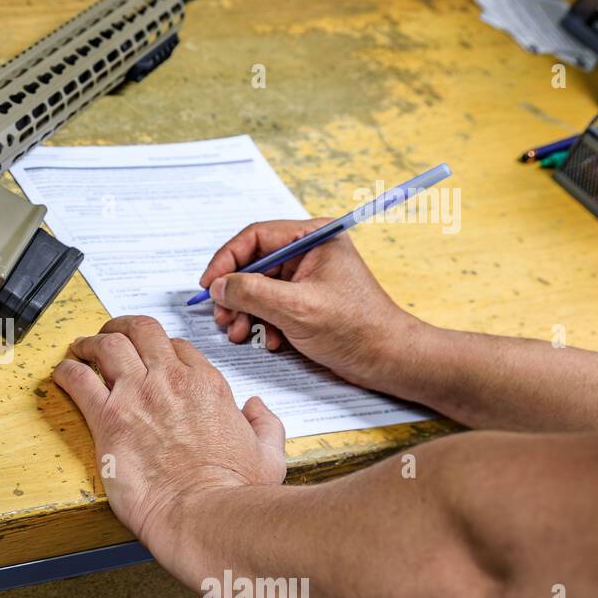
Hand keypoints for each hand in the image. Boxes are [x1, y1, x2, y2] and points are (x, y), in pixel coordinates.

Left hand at [53, 315, 285, 549]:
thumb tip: (258, 408)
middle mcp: (171, 380)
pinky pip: (79, 379)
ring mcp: (137, 395)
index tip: (149, 359)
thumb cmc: (233, 491)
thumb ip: (265, 424)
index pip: (177, 347)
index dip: (160, 349)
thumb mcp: (269, 453)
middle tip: (109, 335)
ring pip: (107, 345)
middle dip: (121, 327)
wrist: (203, 512)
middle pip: (141, 331)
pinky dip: (66, 372)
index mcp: (206, 385)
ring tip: (80, 349)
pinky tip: (62, 375)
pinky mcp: (108, 418)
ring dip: (90, 342)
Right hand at [198, 219, 419, 389]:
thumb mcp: (295, 308)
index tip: (209, 286)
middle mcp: (309, 252)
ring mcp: (307, 277)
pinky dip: (262, 323)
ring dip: (245, 312)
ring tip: (241, 333)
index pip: (255, 237)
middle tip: (224, 318)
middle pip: (253, 264)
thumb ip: (251, 292)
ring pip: (258, 287)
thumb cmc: (356, 329)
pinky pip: (270, 305)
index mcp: (313, 237)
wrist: (387, 360)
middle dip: (235, 294)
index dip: (226, 261)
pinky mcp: (306, 300)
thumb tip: (219, 287)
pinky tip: (269, 340)